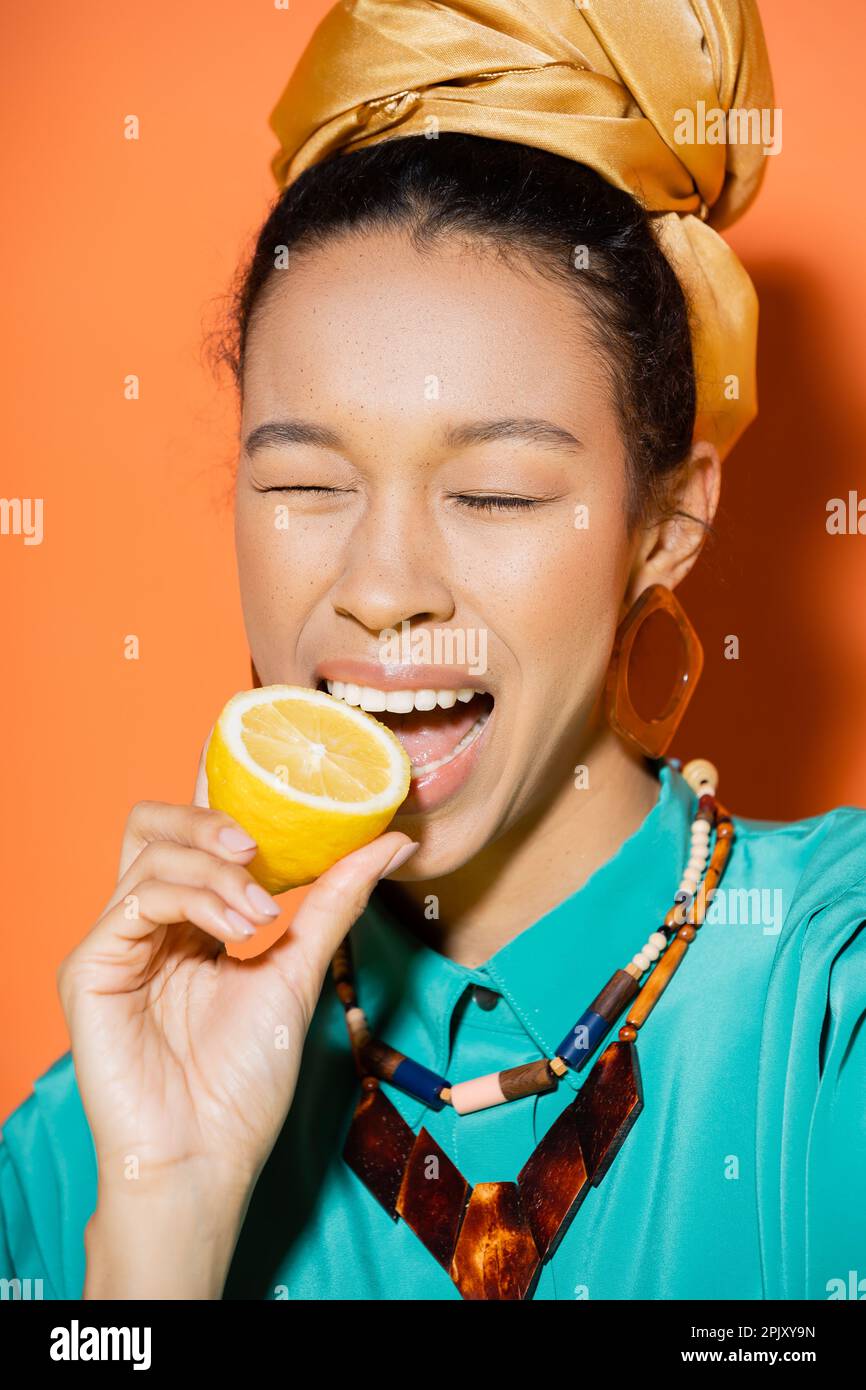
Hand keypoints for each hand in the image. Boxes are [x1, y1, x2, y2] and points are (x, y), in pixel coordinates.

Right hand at [59, 738, 416, 1294]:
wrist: (207, 1158)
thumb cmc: (243, 1082)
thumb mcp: (298, 971)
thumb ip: (334, 901)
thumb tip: (393, 839)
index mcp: (186, 922)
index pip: (190, 836)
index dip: (223, 798)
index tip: (280, 784)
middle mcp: (144, 925)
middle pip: (154, 825)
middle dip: (210, 820)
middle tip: (260, 848)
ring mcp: (113, 944)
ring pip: (151, 854)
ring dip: (219, 874)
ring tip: (262, 916)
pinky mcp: (89, 970)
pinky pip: (136, 901)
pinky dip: (195, 900)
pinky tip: (236, 932)